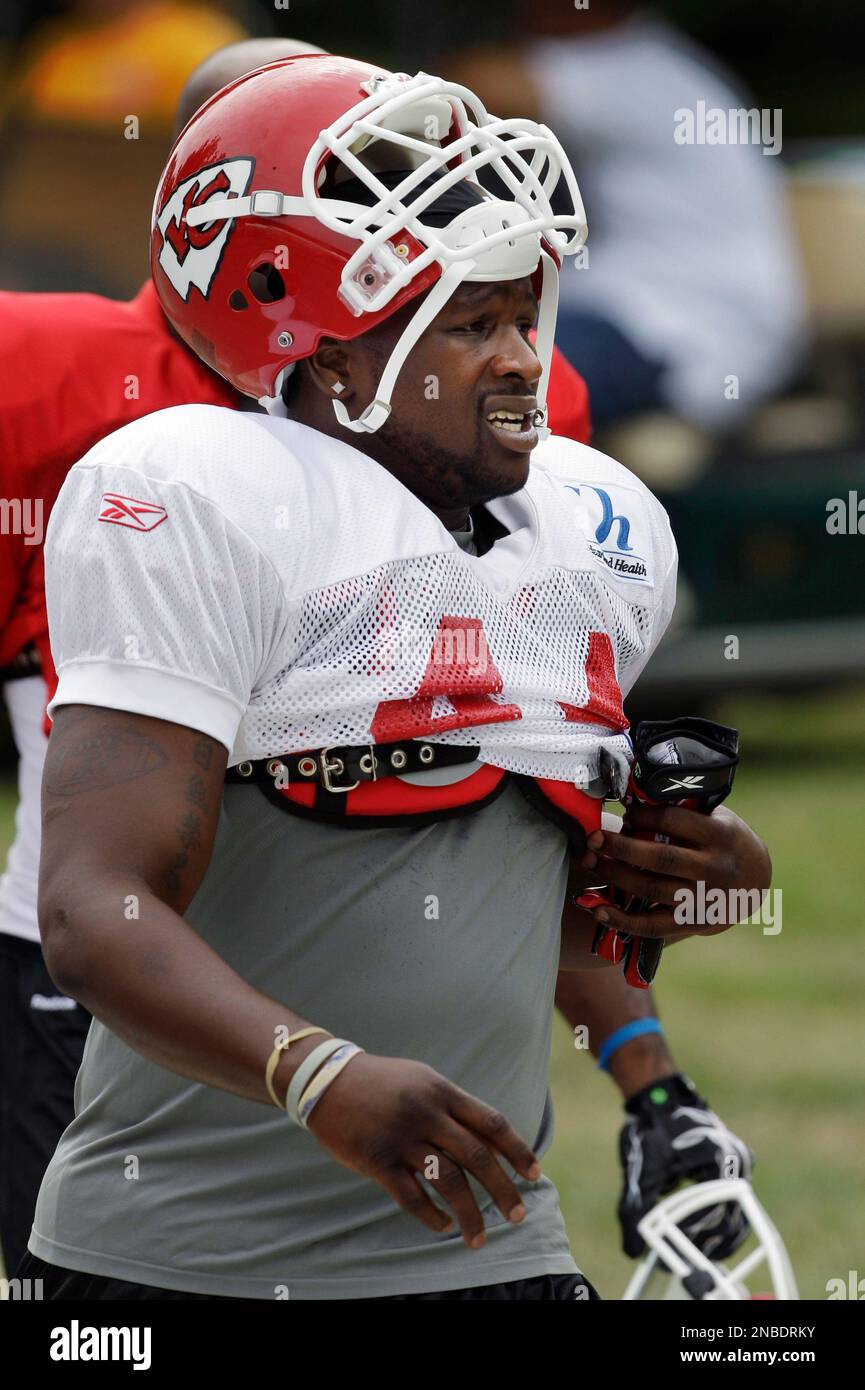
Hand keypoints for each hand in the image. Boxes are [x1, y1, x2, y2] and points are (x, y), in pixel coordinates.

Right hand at [306, 1053, 540, 1248]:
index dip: (517, 1151)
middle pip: (477, 1156)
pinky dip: (431, 1216)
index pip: (492, 1123)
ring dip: (469, 1214)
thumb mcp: (422, 1080)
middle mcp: (426, 1113)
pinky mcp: (377, 1158)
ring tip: (478, 1238)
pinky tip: (443, 1227)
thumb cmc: (381, 1083)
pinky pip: (410, 1195)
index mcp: (442, 1091)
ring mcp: (402, 1136)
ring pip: (448, 1181)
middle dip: (503, 1189)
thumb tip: (489, 1137)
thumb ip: (452, 1106)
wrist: (327, 1079)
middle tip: (517, 1215)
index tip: (534, 1175)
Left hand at [578, 802, 771, 941]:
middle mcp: (714, 868)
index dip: (643, 815)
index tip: (624, 809)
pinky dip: (623, 920)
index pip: (674, 821)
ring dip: (614, 876)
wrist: (757, 878)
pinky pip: (654, 925)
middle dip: (620, 847)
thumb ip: (684, 810)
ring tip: (589, 862)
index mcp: (720, 834)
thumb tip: (634, 796)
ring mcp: (704, 898)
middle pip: (659, 858)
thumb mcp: (716, 816)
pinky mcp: (694, 922)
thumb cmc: (724, 839)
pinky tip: (598, 911)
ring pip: (651, 889)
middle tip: (593, 837)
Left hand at [617, 1073, 753, 1258]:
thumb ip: (635, 1209)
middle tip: (680, 1259)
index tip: (670, 1251)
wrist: (660, 1100)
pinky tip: (697, 1239)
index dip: (691, 1236)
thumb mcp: (641, 1169)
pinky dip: (717, 1226)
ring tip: (687, 1253)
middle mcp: (737, 1161)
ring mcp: (740, 1166)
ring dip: (715, 1239)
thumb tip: (632, 1250)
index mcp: (718, 1156)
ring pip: (736, 1217)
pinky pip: (733, 1208)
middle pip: (730, 1218)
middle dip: (705, 1243)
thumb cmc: (651, 1128)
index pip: (711, 1210)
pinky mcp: (735, 1171)